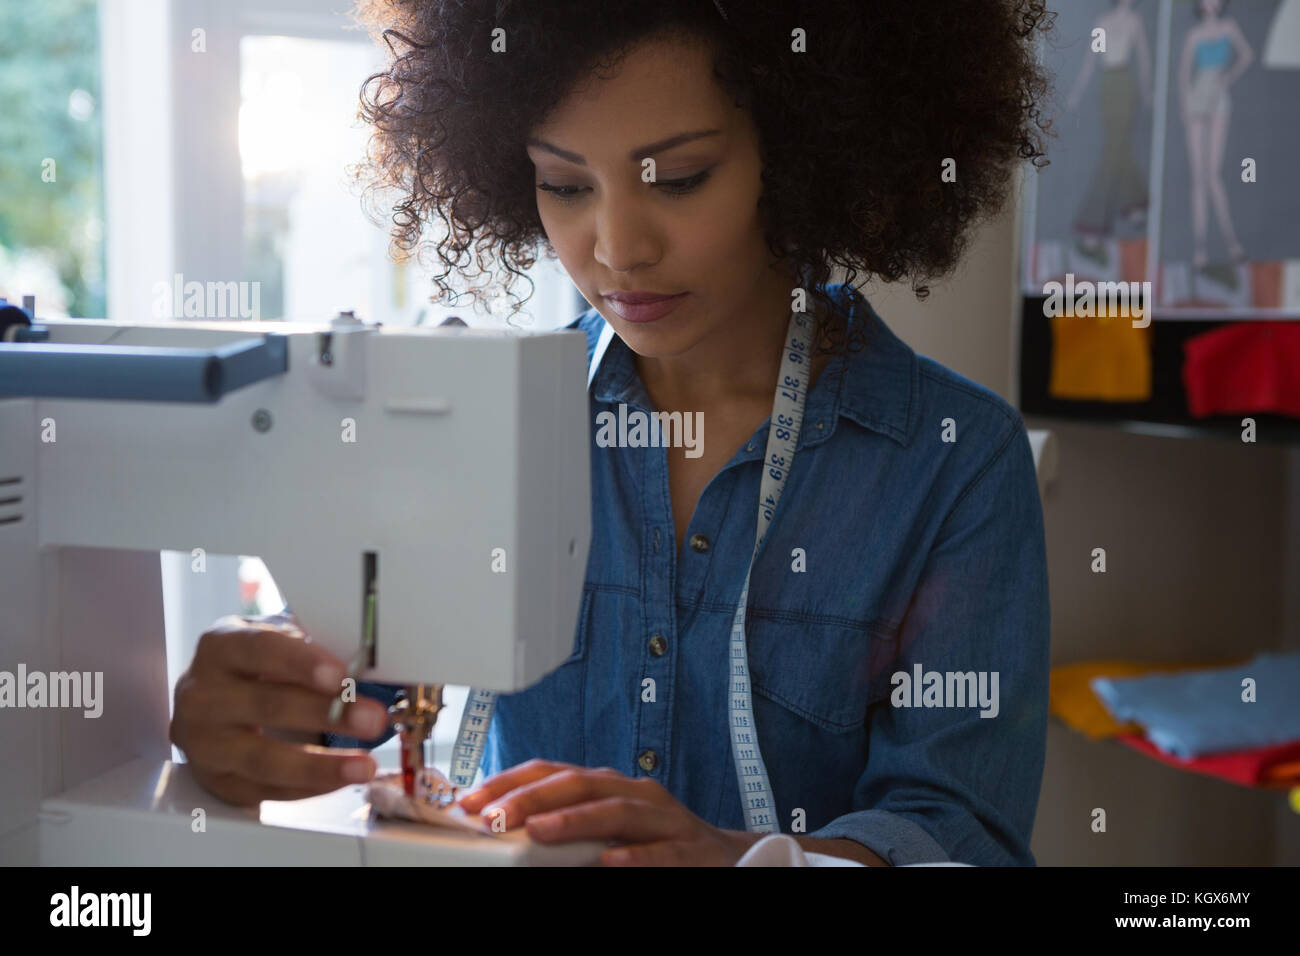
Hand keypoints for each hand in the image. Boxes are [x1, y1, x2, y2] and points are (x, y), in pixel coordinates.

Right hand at [170, 613, 386, 804]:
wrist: (212, 696)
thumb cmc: (257, 664)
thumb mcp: (280, 639)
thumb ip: (316, 647)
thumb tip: (370, 668)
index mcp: (221, 646)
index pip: (261, 649)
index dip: (302, 663)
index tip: (341, 675)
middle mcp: (202, 694)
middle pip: (267, 706)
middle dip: (327, 714)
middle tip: (373, 719)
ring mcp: (203, 742)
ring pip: (263, 759)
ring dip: (320, 765)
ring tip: (364, 766)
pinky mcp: (215, 780)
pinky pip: (265, 790)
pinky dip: (309, 786)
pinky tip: (340, 778)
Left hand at [455, 759, 749, 865]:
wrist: (726, 859)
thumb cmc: (655, 844)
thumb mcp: (604, 828)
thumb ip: (562, 825)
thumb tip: (503, 831)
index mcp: (607, 786)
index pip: (552, 772)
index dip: (509, 782)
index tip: (469, 801)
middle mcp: (634, 793)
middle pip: (579, 783)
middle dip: (531, 797)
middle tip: (492, 817)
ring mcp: (664, 819)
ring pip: (617, 810)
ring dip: (574, 820)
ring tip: (538, 831)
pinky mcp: (689, 849)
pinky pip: (660, 851)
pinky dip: (634, 856)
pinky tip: (610, 861)